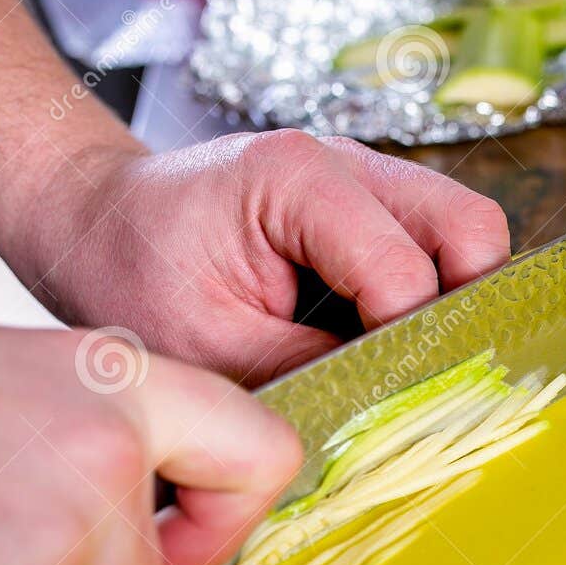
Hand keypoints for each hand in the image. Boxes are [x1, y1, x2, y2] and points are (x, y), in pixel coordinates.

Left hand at [19, 131, 512, 384]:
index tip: (372, 393)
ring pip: (467, 235)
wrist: (94, 222)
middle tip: (409, 371)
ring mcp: (368, 177)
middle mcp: (348, 161)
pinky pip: (437, 247)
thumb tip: (390, 403)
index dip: (404, 348)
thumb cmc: (131, 271)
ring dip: (446, 301)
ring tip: (387, 353)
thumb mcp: (207, 347)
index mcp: (298, 179)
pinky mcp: (371, 204)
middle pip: (471, 230)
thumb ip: (308, 371)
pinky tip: (372, 334)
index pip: (406, 274)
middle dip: (459, 310)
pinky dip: (425, 296)